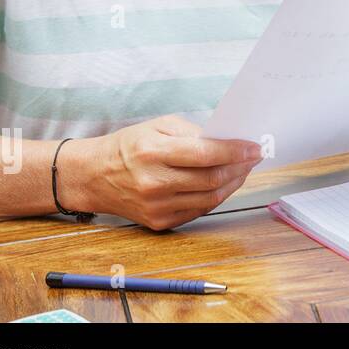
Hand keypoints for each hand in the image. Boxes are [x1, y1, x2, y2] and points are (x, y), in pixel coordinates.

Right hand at [62, 115, 261, 230]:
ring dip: (233, 183)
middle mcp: (154, 183)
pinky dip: (216, 197)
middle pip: (211, 179)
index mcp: (153, 153)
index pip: (206, 154)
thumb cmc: (129, 146)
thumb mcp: (158, 126)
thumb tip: (227, 140)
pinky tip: (224, 184)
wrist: (93, 176)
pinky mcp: (158, 222)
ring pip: (209, 198)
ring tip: (243, 170)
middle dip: (240, 167)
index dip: (236, 151)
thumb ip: (193, 132)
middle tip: (254, 158)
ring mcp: (156, 207)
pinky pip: (198, 210)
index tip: (255, 148)